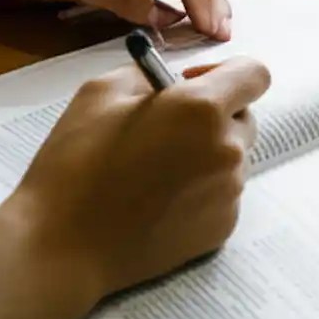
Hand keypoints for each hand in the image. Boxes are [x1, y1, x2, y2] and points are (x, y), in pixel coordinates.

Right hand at [0, 58, 269, 318]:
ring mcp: (230, 192)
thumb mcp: (101, 93)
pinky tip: (159, 200)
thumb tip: (175, 81)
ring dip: (205, 154)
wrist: (62, 246)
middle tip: (166, 129)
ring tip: (155, 170)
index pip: (255, 74)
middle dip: (213, 115)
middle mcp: (228, 149)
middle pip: (243, 117)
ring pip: (231, 157)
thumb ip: (149, 75)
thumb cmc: (75, 164)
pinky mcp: (224, 226)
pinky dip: (201, 190)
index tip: (192, 83)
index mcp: (202, 109)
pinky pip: (223, 193)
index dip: (228, 72)